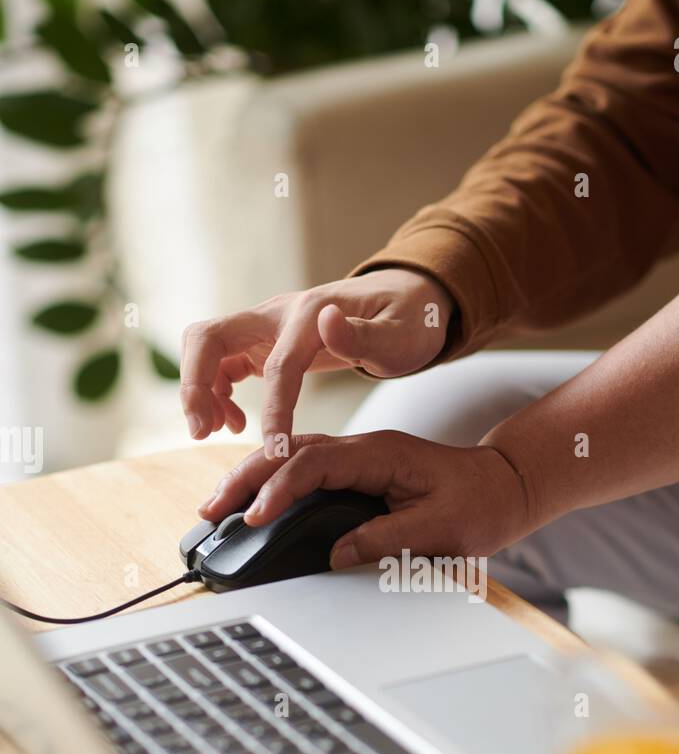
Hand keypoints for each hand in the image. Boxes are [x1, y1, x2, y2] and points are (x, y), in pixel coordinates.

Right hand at [179, 269, 452, 456]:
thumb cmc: (409, 320)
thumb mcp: (403, 333)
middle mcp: (278, 314)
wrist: (405, 299)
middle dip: (194, 385)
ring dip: (198, 390)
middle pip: (208, 337)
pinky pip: (221, 362)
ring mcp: (265, 325)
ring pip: (205, 348)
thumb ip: (366, 336)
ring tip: (216, 431)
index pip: (279, 366)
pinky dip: (215, 392)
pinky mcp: (262, 341)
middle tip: (202, 433)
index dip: (273, 412)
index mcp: (311, 315)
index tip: (274, 454)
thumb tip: (328, 321)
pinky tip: (234, 421)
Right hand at [197, 432, 531, 567]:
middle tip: (210, 509)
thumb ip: (387, 540)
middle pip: (290, 451)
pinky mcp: (357, 470)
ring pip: (292, 456)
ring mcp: (358, 456)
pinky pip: (305, 468)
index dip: (279, 489)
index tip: (254, 518)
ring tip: (218, 506)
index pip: (315, 463)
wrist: (504, 486)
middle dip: (246, 477)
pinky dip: (274, 481)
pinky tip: (253, 500)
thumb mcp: (440, 530)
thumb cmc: (479, 506)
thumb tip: (337, 556)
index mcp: (381, 454)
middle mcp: (363, 448)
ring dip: (253, 478)